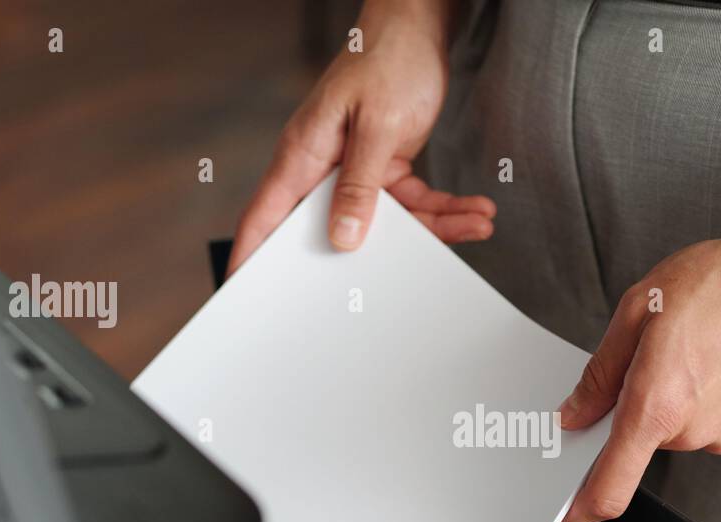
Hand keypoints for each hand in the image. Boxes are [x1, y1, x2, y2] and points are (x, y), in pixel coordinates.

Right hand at [228, 0, 494, 272]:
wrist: (418, 28)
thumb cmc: (385, 60)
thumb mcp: (374, 126)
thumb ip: (360, 185)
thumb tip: (343, 237)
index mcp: (303, 157)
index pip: (266, 216)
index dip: (252, 256)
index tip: (242, 294)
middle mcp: (325, 170)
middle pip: (336, 230)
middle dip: (370, 261)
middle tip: (395, 292)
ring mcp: (358, 172)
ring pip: (392, 221)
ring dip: (439, 225)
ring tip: (477, 224)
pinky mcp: (388, 168)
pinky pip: (416, 202)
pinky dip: (448, 207)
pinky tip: (476, 211)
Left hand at [557, 226, 720, 521]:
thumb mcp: (639, 309)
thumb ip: (601, 372)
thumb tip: (576, 413)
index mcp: (656, 405)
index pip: (610, 486)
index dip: (581, 508)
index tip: (568, 514)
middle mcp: (691, 431)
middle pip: (641, 440)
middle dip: (636, 407)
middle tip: (655, 356)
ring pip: (675, 430)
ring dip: (673, 399)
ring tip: (698, 349)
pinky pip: (706, 424)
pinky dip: (704, 399)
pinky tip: (720, 360)